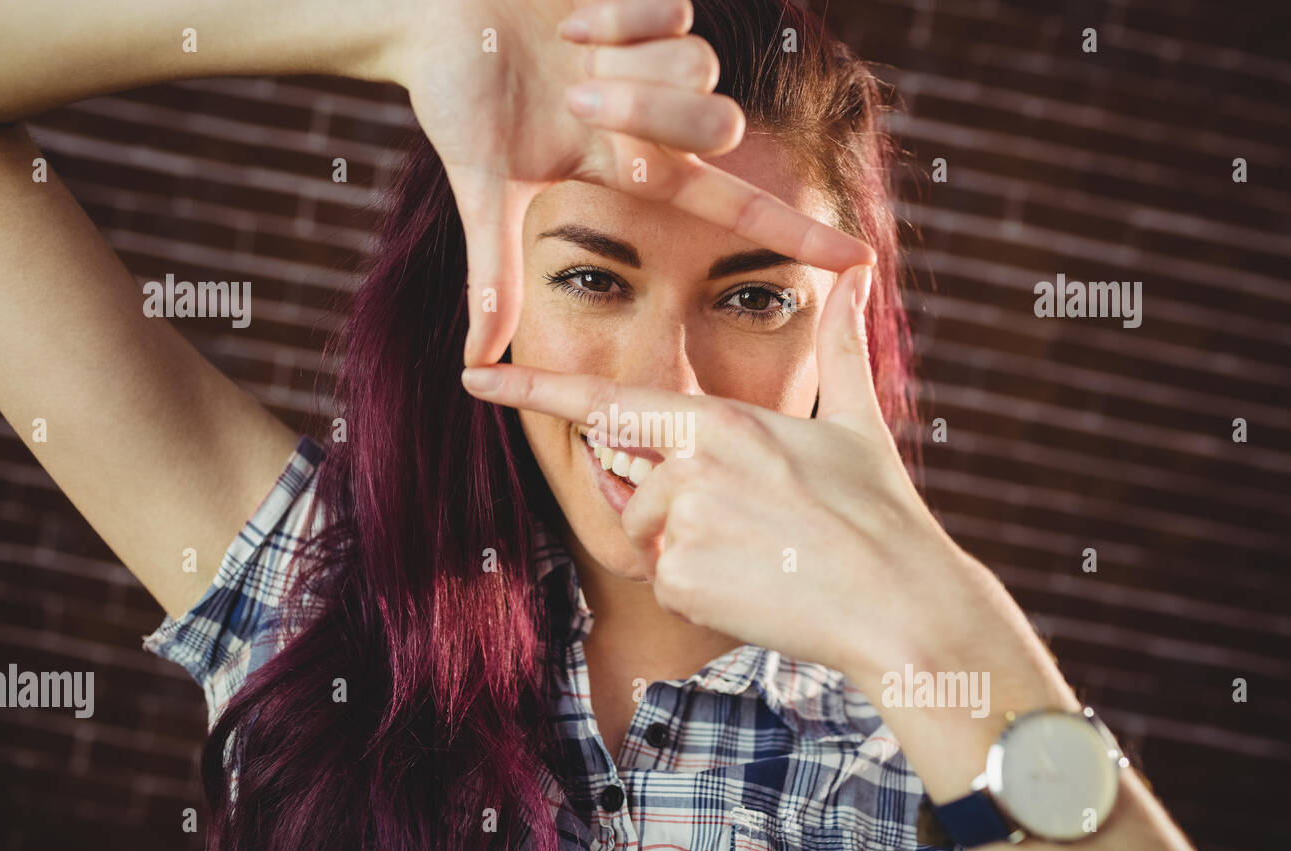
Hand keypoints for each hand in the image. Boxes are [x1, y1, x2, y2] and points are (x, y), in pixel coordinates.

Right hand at [392, 0, 875, 365]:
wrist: (438, 10)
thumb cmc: (458, 96)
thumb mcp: (485, 184)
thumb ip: (494, 272)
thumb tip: (475, 364)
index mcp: (635, 165)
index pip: (734, 207)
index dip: (798, 234)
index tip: (862, 263)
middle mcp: (662, 114)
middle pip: (717, 126)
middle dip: (649, 112)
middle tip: (578, 97)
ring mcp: (663, 54)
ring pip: (701, 65)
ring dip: (625, 59)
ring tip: (565, 50)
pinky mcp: (657, 0)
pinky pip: (675, 9)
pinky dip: (616, 11)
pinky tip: (572, 14)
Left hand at [459, 262, 995, 678]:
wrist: (900, 606)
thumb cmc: (879, 513)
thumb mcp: (855, 422)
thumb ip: (839, 343)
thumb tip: (859, 273)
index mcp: (719, 421)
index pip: (607, 400)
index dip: (534, 388)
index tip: (475, 376)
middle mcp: (689, 466)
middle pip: (629, 477)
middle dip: (659, 494)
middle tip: (744, 518)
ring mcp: (681, 526)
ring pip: (644, 533)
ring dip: (683, 545)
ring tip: (759, 551)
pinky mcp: (682, 581)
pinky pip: (662, 581)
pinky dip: (698, 586)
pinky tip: (754, 585)